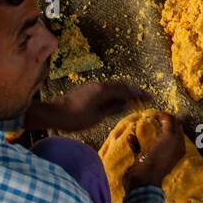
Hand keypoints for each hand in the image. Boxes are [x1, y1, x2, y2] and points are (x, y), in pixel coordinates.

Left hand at [35, 80, 150, 131]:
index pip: (125, 90)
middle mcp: (98, 84)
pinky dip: (115, 93)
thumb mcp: (97, 117)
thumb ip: (112, 109)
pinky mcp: (86, 89)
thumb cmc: (75, 118)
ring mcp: (91, 85)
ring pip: (112, 86)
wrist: (53, 114)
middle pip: (120, 85)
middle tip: (144, 97)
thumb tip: (126, 104)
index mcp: (102, 90)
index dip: (138, 93)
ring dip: (124, 92)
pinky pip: (105, 89)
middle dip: (133, 91)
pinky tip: (117, 100)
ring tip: (133, 98)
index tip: (150, 97)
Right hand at [125, 112, 185, 190]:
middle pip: (162, 131)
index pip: (177, 126)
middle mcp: (169, 149)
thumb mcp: (169, 137)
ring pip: (149, 137)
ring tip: (134, 125)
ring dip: (141, 130)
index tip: (157, 113)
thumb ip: (169, 123)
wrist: (144, 179)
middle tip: (147, 117)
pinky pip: (138, 146)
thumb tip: (165, 115)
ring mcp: (155, 154)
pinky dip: (134, 140)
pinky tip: (130, 136)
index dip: (169, 117)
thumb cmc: (159, 157)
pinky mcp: (142, 159)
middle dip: (154, 123)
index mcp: (178, 145)